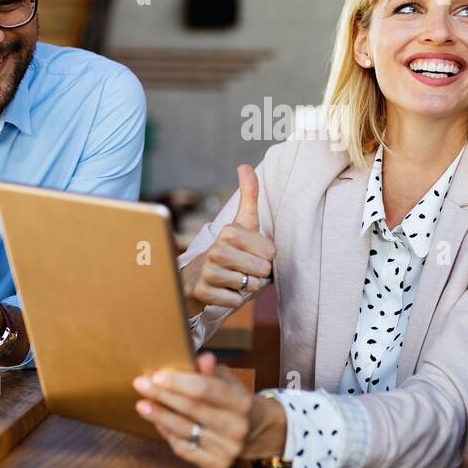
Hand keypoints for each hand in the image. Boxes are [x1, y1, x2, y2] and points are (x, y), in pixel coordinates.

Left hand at [132, 352, 276, 467]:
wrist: (256, 430)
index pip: (205, 390)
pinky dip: (168, 434)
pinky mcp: (217, 465)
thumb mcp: (228, 381)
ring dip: (160, 416)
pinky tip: (158, 422)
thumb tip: (202, 359)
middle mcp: (236, 428)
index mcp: (241, 403)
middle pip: (191, 409)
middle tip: (141, 385)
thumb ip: (212, 371)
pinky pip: (184, 449)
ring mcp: (227, 449)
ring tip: (143, 404)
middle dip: (162, 395)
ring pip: (184, 430)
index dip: (179, 382)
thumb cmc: (234, 401)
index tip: (157, 375)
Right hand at [182, 165, 274, 312]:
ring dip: (245, 287)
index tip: (250, 253)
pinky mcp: (203, 292)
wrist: (196, 276)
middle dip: (257, 274)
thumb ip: (249, 196)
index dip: (266, 257)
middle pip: (263, 271)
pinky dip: (233, 299)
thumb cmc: (228, 249)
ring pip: (250, 287)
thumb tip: (245, 165)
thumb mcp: (241, 223)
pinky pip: (236, 302)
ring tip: (232, 278)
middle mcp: (217, 249)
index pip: (271, 253)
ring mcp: (209, 271)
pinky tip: (222, 290)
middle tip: (242, 268)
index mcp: (230, 231)